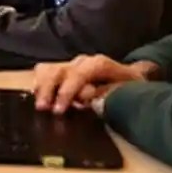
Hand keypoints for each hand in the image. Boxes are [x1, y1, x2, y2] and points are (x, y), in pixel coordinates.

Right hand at [32, 55, 156, 113]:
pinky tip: (39, 99)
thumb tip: (87, 99)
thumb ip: (107, 94)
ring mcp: (71, 65)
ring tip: (39, 105)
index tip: (58, 110)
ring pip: (47, 69)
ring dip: (40, 88)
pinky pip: (44, 73)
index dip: (66, 92)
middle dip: (47, 89)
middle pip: (57, 69)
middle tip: (42, 108)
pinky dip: (39, 85)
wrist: (132, 79)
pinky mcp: (64, 71)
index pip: (77, 74)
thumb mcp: (127, 92)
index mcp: (98, 64)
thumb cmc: (130, 88)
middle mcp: (82, 62)